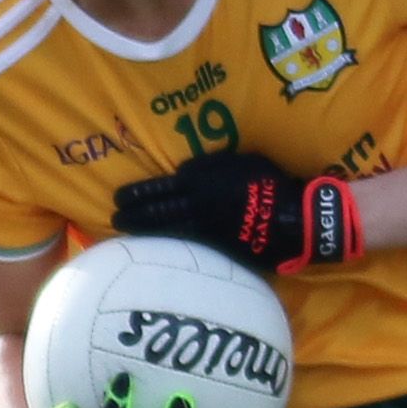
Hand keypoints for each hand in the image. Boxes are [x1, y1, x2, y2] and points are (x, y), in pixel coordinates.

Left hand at [111, 151, 355, 273]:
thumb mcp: (240, 159)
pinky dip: (165, 245)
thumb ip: (210, 165)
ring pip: (167, 229)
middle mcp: (197, 205)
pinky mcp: (215, 248)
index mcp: (202, 181)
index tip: (120, 197)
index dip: (139, 194)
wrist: (292, 218)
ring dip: (144, 231)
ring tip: (125, 231)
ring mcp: (205, 229)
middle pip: (158, 211)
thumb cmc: (270, 183)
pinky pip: (184, 246)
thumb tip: (183, 172)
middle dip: (134, 214)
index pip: (162, 188)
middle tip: (114, 217)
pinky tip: (153, 246)